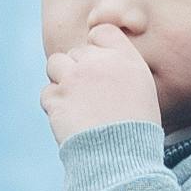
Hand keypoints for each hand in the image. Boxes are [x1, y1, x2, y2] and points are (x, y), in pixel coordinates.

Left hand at [39, 17, 161, 145]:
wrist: (121, 158)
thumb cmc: (137, 131)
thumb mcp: (143, 92)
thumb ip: (121, 71)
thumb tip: (102, 66)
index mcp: (126, 58)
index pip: (102, 32)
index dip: (96, 47)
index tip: (98, 67)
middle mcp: (99, 63)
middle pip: (76, 52)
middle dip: (78, 70)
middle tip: (89, 97)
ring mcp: (74, 78)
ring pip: (55, 64)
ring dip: (60, 81)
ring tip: (74, 103)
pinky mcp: (56, 98)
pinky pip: (47, 93)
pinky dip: (54, 106)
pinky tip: (69, 120)